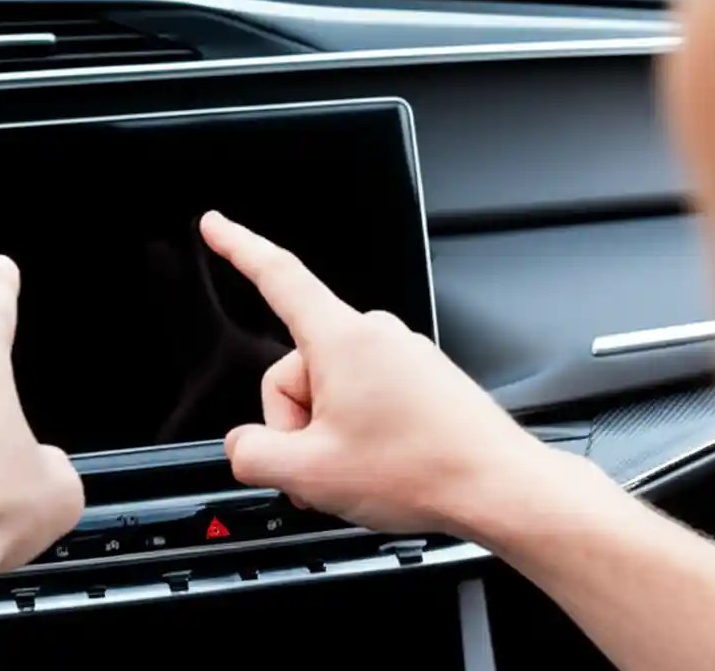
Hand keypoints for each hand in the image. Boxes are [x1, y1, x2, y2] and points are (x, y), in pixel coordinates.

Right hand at [200, 211, 579, 538]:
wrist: (497, 487)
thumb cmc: (422, 470)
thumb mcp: (310, 474)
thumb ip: (253, 455)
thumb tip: (244, 447)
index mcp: (342, 341)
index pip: (277, 277)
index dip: (238, 248)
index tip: (216, 225)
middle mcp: (374, 335)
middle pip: (296, 369)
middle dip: (295, 426)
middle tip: (320, 471)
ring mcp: (401, 355)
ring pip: (329, 390)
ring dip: (327, 436)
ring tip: (358, 473)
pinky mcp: (421, 378)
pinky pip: (364, 397)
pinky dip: (357, 434)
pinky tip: (379, 466)